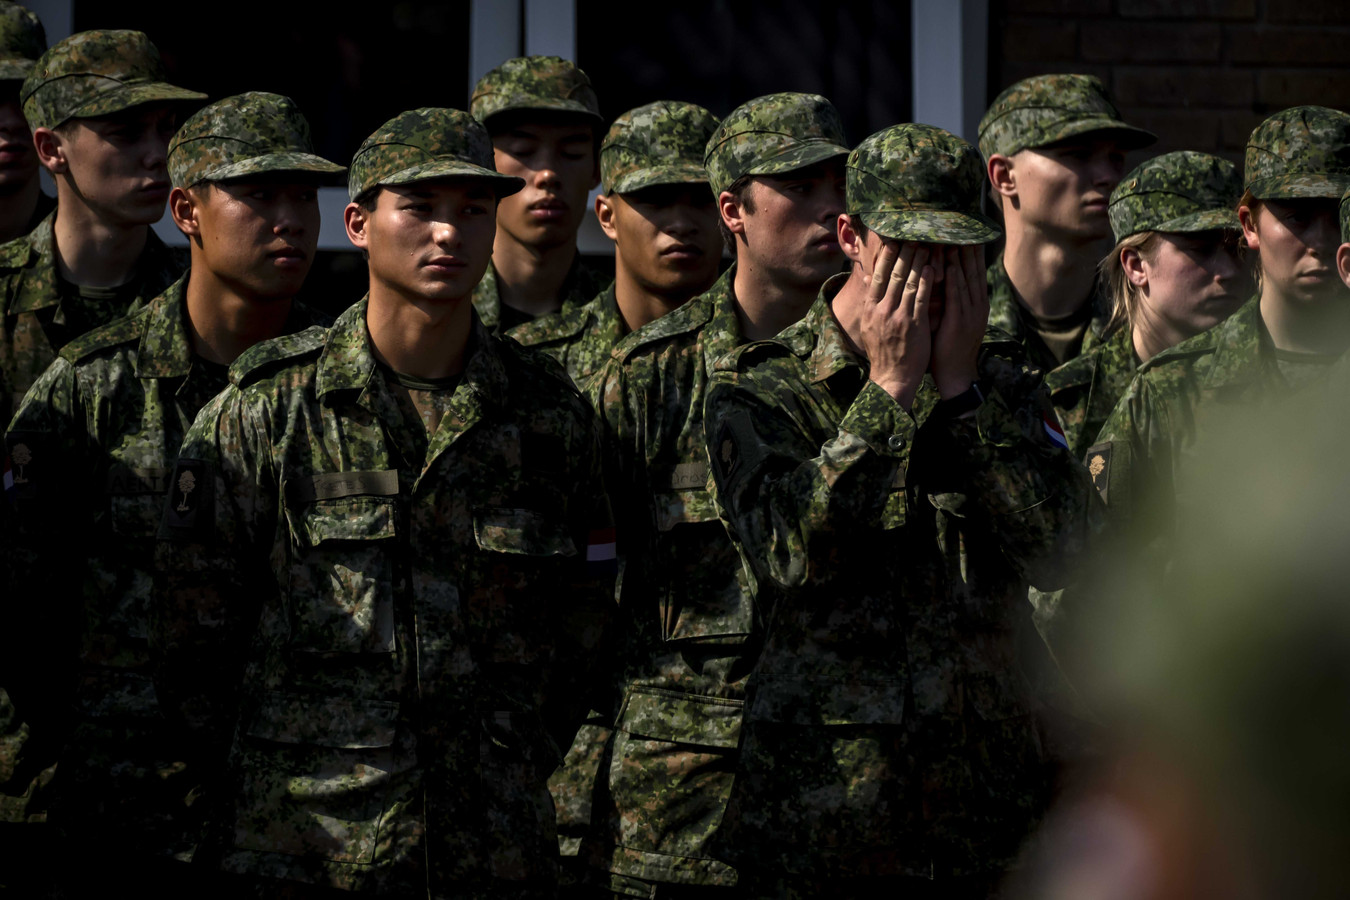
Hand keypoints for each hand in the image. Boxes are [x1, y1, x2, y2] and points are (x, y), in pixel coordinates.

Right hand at [861, 240, 934, 410]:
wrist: (892, 378)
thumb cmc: (883, 352)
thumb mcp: (870, 326)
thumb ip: (871, 301)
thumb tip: (866, 278)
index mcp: (870, 309)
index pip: (877, 276)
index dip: (886, 256)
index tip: (893, 240)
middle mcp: (882, 310)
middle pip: (893, 274)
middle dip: (904, 253)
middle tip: (913, 236)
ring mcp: (898, 317)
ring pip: (908, 282)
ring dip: (918, 261)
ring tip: (926, 246)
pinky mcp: (914, 325)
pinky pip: (921, 298)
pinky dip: (926, 281)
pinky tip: (933, 268)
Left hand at [929, 244, 987, 398]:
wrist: (956, 374)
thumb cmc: (949, 348)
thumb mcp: (951, 319)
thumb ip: (948, 299)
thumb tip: (940, 279)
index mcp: (976, 304)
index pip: (974, 272)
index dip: (970, 252)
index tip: (964, 232)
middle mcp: (977, 305)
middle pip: (973, 270)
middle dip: (967, 248)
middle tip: (960, 227)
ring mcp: (971, 313)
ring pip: (966, 279)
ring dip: (959, 258)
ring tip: (953, 237)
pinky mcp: (960, 321)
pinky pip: (958, 296)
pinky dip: (954, 279)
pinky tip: (948, 265)